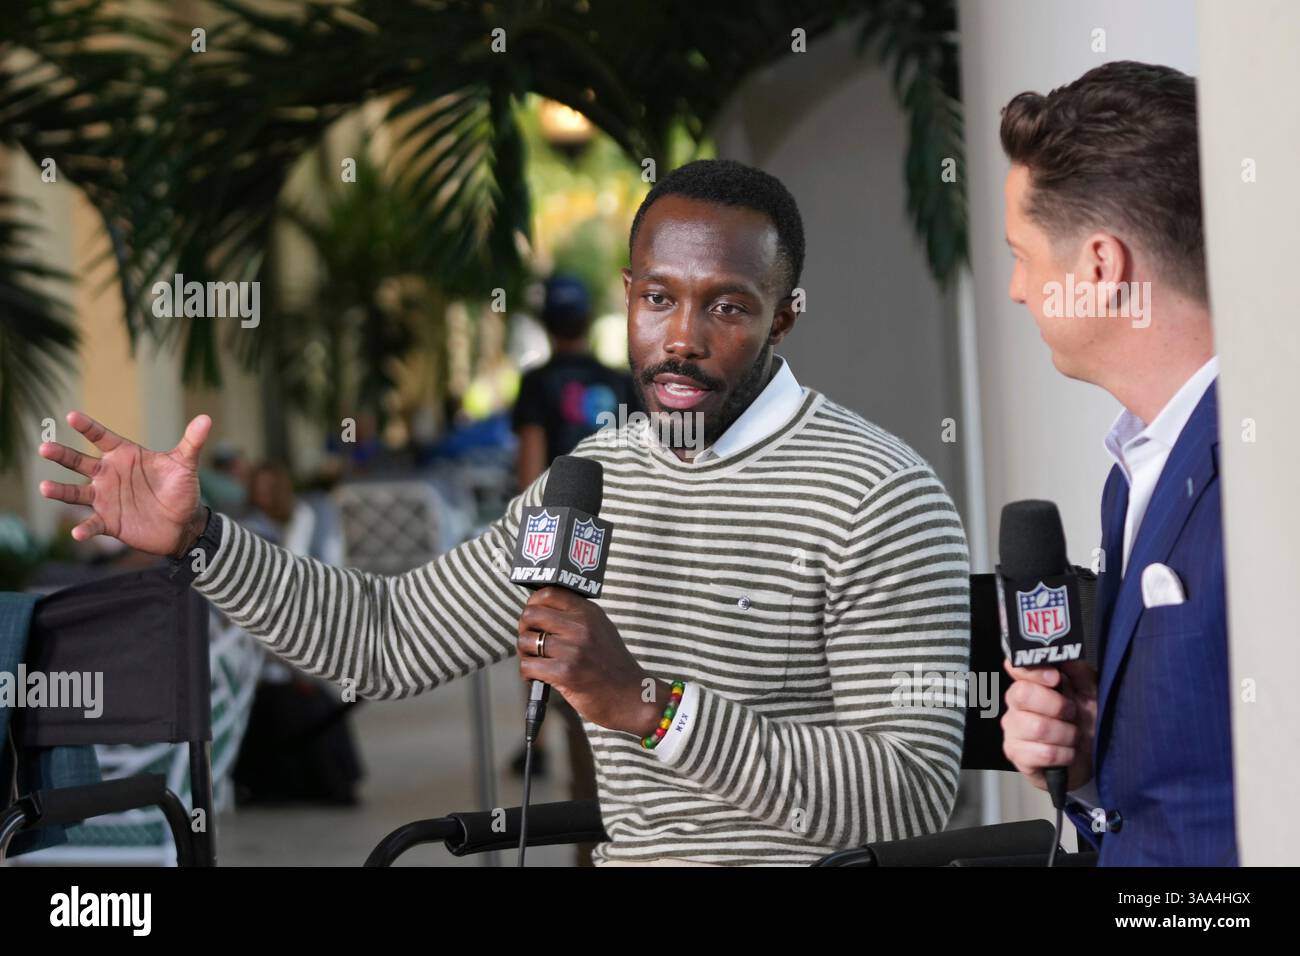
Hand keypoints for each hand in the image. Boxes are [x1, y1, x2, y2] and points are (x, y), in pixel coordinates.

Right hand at [37, 411, 211, 557]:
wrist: (184, 524)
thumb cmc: (181, 489)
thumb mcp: (185, 465)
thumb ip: (192, 442)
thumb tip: (206, 418)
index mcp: (124, 456)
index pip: (102, 437)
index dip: (88, 427)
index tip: (72, 416)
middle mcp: (109, 475)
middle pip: (79, 462)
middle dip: (62, 455)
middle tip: (44, 447)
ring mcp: (105, 498)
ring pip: (76, 493)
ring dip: (60, 491)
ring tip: (44, 487)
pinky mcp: (109, 522)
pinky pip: (92, 524)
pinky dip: (84, 529)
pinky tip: (77, 533)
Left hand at [516, 587, 667, 737]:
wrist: (632, 697)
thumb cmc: (614, 667)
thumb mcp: (601, 630)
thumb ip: (577, 617)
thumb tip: (542, 611)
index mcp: (589, 612)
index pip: (549, 593)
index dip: (533, 604)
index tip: (533, 618)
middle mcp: (581, 626)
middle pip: (531, 614)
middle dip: (524, 629)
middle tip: (531, 643)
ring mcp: (573, 649)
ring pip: (525, 641)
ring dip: (525, 654)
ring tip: (536, 662)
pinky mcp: (565, 672)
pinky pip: (528, 666)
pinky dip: (527, 674)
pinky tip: (538, 678)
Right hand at [1001, 658, 1097, 792]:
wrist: (1092, 759)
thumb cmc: (1088, 721)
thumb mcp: (1091, 692)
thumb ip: (1078, 672)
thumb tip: (1066, 654)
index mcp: (1031, 684)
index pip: (1017, 667)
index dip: (1035, 671)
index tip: (1055, 678)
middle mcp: (1015, 705)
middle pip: (1022, 694)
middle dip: (1057, 705)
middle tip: (1072, 713)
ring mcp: (1012, 730)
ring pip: (1037, 727)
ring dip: (1066, 734)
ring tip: (1073, 737)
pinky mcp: (1016, 756)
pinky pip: (1043, 753)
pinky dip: (1064, 754)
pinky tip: (1067, 754)